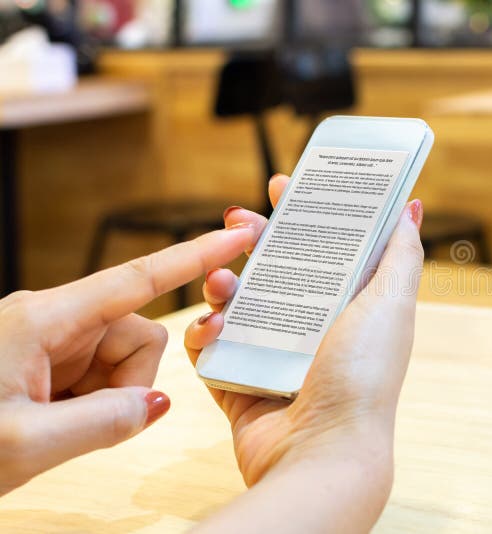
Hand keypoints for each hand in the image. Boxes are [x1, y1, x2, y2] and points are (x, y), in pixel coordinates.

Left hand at [0, 223, 258, 494]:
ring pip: (122, 361)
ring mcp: (49, 341)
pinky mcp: (46, 362)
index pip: (139, 279)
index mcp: (45, 319)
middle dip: (130, 384)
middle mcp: (51, 320)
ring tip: (57, 427)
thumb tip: (158, 403)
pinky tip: (55, 424)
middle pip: (137, 335)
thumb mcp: (27, 445)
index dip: (196, 256)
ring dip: (109, 399)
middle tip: (85, 423)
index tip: (238, 234)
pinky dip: (93, 405)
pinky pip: (101, 377)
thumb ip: (106, 422)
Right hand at [184, 175, 424, 529]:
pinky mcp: (239, 382)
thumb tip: (411, 207)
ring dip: (223, 283)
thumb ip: (400, 255)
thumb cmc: (363, 378)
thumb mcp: (391, 305)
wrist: (324, 453)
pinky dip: (204, 334)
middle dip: (253, 239)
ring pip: (237, 302)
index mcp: (348, 306)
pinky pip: (210, 347)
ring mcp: (273, 355)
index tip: (285, 185)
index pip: (323, 247)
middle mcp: (312, 327)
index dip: (305, 213)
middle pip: (274, 268)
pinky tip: (211, 327)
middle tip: (239, 219)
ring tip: (222, 283)